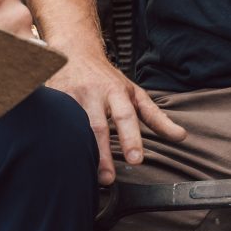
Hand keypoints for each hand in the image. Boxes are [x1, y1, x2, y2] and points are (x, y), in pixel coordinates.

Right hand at [47, 56, 186, 185]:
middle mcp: (92, 93)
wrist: (75, 51)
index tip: (136, 159)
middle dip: (103, 154)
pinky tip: (56, 156)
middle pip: (97, 127)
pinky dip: (54, 138)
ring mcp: (68, 95)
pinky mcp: (49, 98)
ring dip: (77, 150)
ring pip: (72, 126)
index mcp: (116, 92)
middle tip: (108, 178)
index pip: (125, 116)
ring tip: (82, 173)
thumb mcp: (134, 93)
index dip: (131, 138)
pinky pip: (51, 121)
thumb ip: (156, 117)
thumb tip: (181, 137)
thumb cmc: (107, 78)